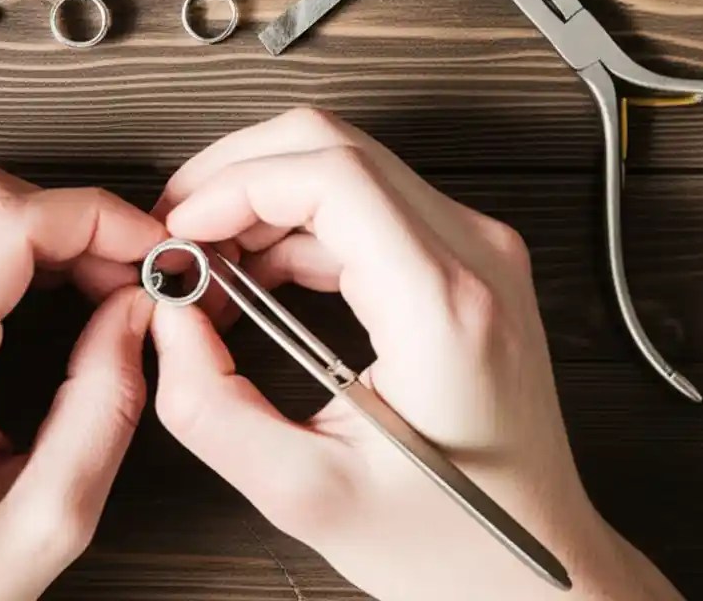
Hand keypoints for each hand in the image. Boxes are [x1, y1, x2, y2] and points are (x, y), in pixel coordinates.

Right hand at [150, 108, 682, 600]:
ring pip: (343, 165)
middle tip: (178, 234)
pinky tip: (253, 281)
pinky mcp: (462, 265)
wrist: (533, 568)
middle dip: (234, 176)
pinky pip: (362, 206)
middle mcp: (472, 260)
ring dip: (259, 201)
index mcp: (442, 308)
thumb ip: (210, 405)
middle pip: (333, 144)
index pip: (331, 173)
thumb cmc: (450, 542)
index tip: (180, 229)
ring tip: (207, 271)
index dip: (234, 183)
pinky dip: (292, 228)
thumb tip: (168, 324)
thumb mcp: (304, 493)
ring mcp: (474, 254)